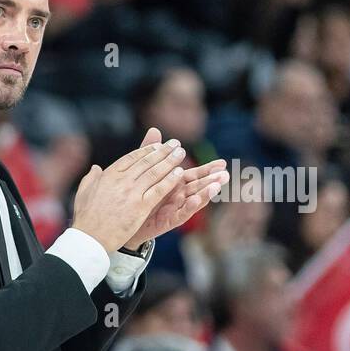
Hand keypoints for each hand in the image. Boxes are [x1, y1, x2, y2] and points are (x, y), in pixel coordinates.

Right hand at [71, 134, 186, 251]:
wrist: (90, 238)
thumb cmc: (86, 218)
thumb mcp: (84, 192)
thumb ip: (91, 178)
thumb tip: (96, 168)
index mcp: (109, 175)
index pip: (132, 157)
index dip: (147, 150)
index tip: (158, 145)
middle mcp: (121, 180)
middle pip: (146, 161)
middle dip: (163, 150)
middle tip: (175, 143)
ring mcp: (131, 193)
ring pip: (155, 172)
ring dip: (170, 160)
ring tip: (181, 152)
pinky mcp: (140, 207)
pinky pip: (159, 189)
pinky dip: (170, 180)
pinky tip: (179, 173)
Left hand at [122, 128, 227, 248]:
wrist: (124, 219)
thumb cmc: (136, 195)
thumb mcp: (145, 171)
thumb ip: (151, 153)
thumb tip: (155, 130)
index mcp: (175, 183)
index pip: (195, 174)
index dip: (209, 169)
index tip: (222, 163)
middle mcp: (179, 196)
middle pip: (199, 187)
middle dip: (212, 181)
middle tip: (226, 174)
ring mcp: (175, 208)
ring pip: (194, 200)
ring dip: (205, 194)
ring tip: (216, 186)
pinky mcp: (168, 220)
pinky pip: (180, 214)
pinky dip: (188, 207)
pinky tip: (195, 200)